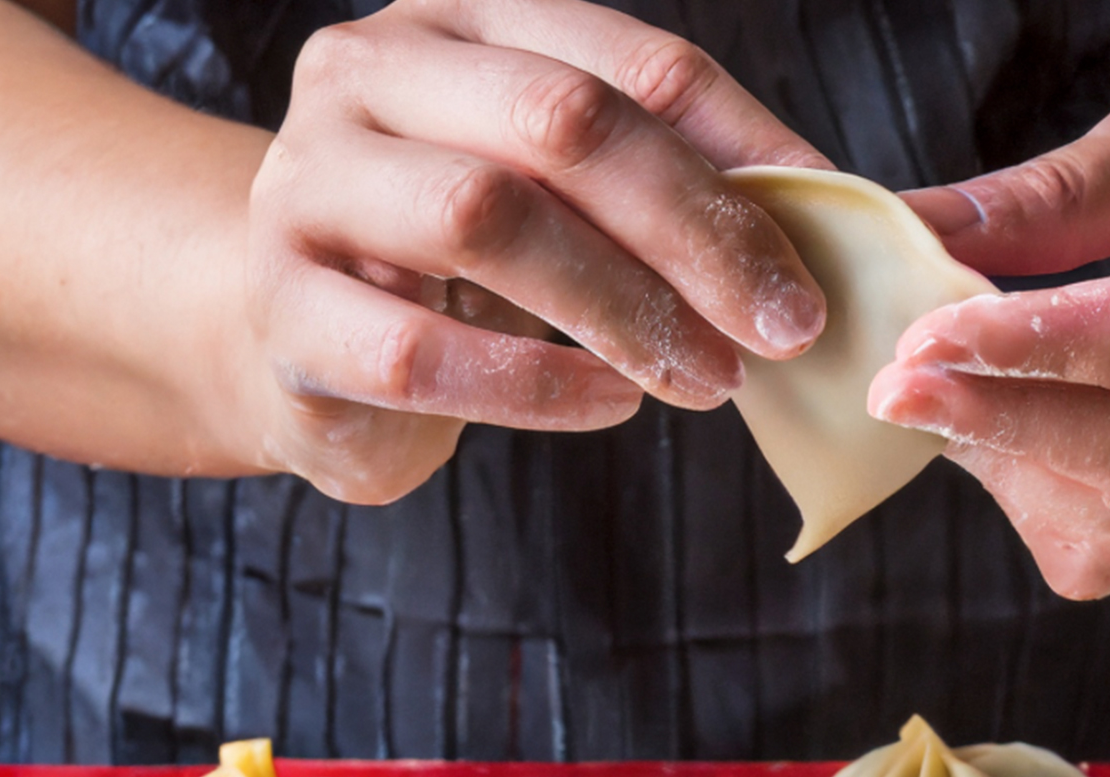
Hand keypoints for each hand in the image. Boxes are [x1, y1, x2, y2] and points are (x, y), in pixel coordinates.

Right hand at [237, 0, 828, 502]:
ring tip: (709, 379)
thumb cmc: (460, 259)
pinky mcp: (280, 307)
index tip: (825, 242)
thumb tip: (828, 208)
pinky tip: (613, 405)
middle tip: (782, 326)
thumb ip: (670, 178)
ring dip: (625, 310)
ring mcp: (309, 181)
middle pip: (564, 122)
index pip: (635, 64)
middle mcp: (373, 72)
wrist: (293, 332)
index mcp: (465, 20)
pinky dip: (536, 387)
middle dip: (696, 230)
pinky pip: (418, 352)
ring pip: (485, 217)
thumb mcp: (564, 191)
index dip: (748, 151)